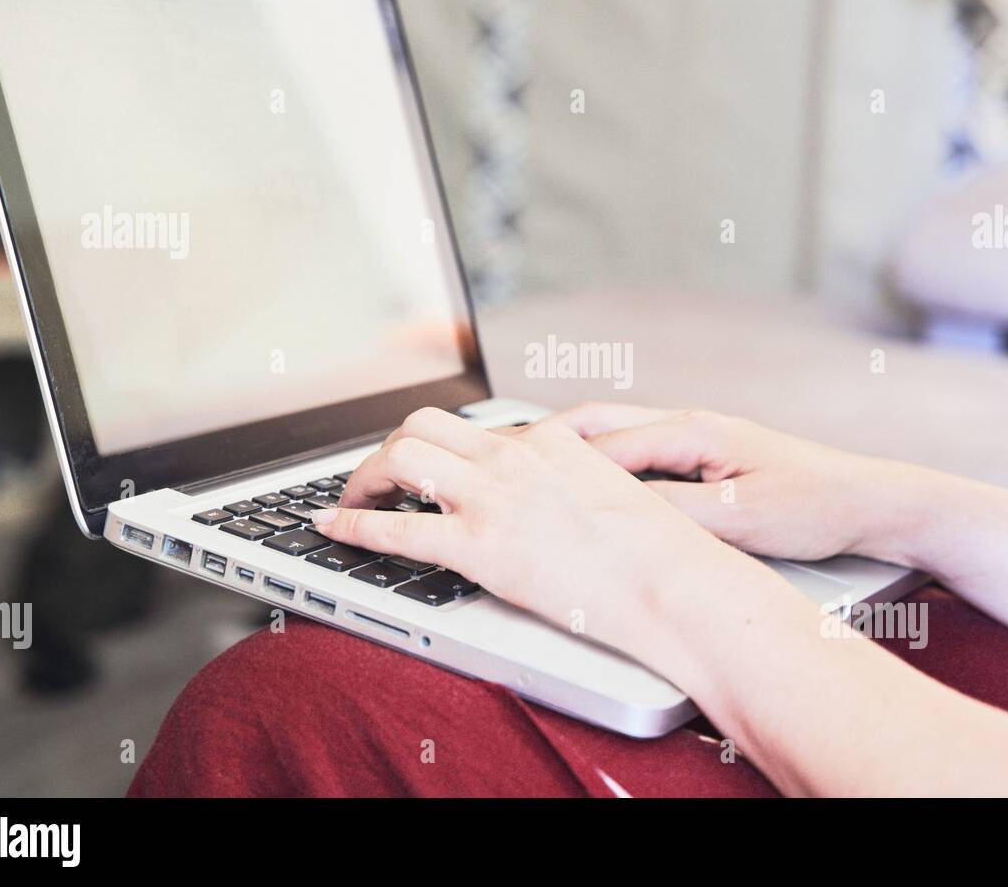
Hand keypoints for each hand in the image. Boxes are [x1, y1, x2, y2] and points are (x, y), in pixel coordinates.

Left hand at [312, 407, 761, 648]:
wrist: (673, 582)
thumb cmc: (658, 552)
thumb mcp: (615, 495)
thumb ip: (574, 484)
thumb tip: (557, 498)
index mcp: (549, 442)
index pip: (475, 429)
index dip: (440, 449)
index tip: (427, 464)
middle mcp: (514, 458)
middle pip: (423, 425)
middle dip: (390, 449)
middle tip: (380, 478)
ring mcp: (492, 498)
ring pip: (400, 456)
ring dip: (365, 476)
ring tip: (353, 498)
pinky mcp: (478, 545)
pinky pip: (395, 526)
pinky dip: (353, 524)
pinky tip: (334, 528)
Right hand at [546, 402, 912, 564]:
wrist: (870, 501)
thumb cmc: (815, 505)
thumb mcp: (743, 518)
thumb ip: (677, 516)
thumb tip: (617, 519)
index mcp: (693, 430)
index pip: (604, 445)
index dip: (552, 465)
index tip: (512, 482)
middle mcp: (687, 424)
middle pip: (596, 424)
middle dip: (544, 443)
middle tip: (499, 465)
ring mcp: (694, 439)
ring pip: (612, 436)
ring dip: (569, 452)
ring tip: (525, 475)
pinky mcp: (703, 458)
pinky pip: (635, 455)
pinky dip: (600, 467)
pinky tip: (584, 490)